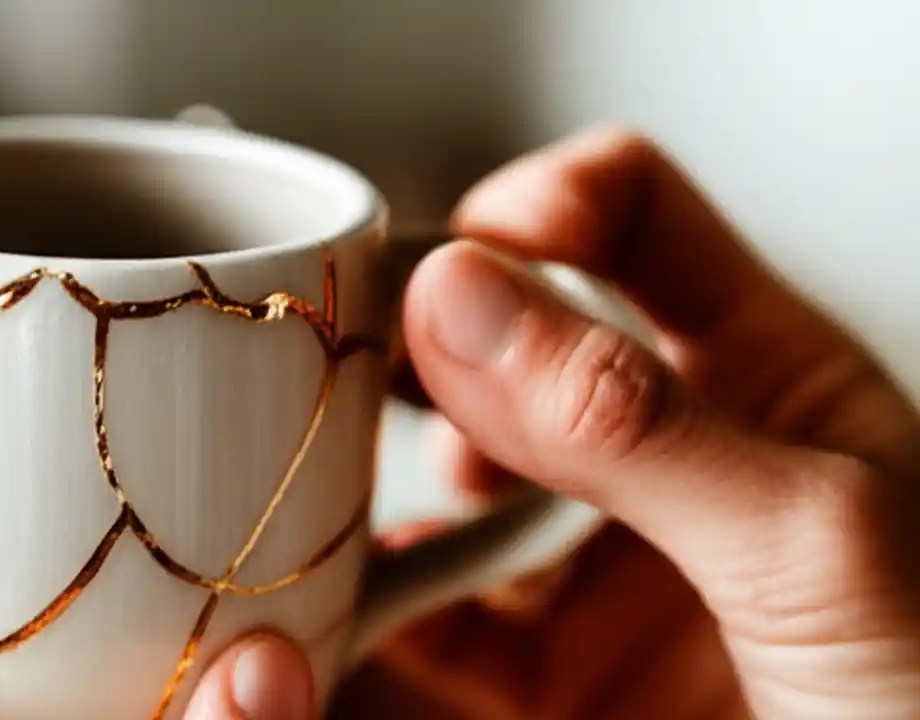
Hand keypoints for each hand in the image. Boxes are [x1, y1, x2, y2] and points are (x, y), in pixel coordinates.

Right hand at [184, 128, 919, 718]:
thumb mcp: (812, 545)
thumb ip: (633, 419)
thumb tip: (469, 300)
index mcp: (766, 379)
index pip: (630, 218)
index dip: (537, 210)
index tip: (456, 266)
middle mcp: (671, 456)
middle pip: (515, 336)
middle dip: (431, 342)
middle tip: (373, 367)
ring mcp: (606, 564)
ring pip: (457, 473)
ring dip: (400, 473)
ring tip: (374, 492)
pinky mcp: (555, 674)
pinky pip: (437, 616)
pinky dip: (384, 599)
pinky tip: (371, 594)